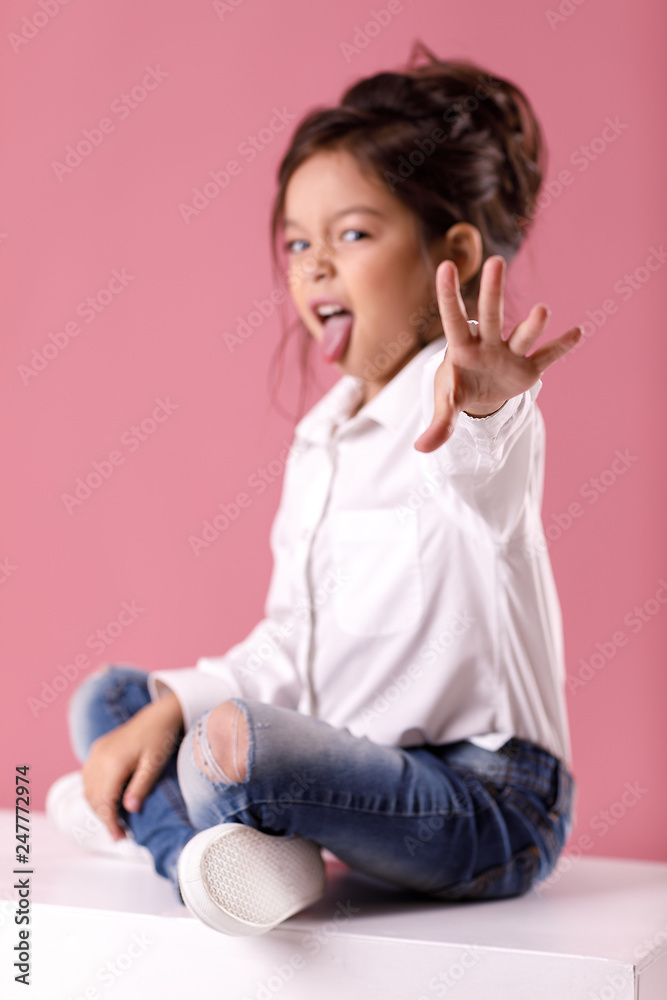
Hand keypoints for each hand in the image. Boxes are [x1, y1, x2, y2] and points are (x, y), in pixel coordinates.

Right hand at [81, 693, 183, 840]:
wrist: (158, 715)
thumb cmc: (160, 739)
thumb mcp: (154, 764)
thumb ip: (141, 786)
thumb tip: (129, 810)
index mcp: (113, 762)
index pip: (104, 800)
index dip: (109, 822)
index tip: (119, 837)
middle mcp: (99, 757)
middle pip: (93, 797)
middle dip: (104, 818)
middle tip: (120, 833)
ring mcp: (96, 752)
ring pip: (88, 789)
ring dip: (99, 806)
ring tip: (116, 820)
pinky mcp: (97, 749)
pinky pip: (89, 777)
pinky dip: (96, 792)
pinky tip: (109, 800)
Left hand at [414, 255, 581, 451]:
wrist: (479, 395)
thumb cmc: (457, 388)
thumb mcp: (446, 405)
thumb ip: (438, 424)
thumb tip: (422, 449)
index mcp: (461, 348)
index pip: (452, 318)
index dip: (448, 295)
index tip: (445, 266)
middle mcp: (487, 344)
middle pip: (490, 316)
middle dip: (493, 293)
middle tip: (496, 262)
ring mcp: (509, 354)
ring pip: (521, 336)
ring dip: (532, 325)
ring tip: (542, 310)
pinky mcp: (527, 369)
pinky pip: (546, 357)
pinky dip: (561, 347)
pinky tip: (578, 332)